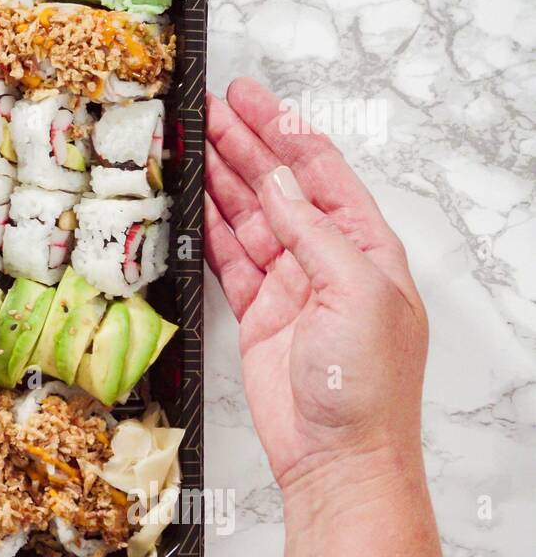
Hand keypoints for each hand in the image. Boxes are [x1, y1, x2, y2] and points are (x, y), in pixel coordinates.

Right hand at [205, 78, 447, 556]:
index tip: (249, 99)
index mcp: (366, 247)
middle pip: (279, 187)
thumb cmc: (367, 386)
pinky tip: (191, 204)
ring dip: (221, 181)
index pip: (320, 171)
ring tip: (190, 144)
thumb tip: (279, 185)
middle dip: (244, 145)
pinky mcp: (258, 314)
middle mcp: (328, 260)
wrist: (338, 456)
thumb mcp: (355, 294)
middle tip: (207, 111)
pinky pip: (228, 259)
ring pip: (248, 218)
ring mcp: (290, 286)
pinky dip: (207, 230)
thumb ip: (313, 233)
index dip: (282, 130)